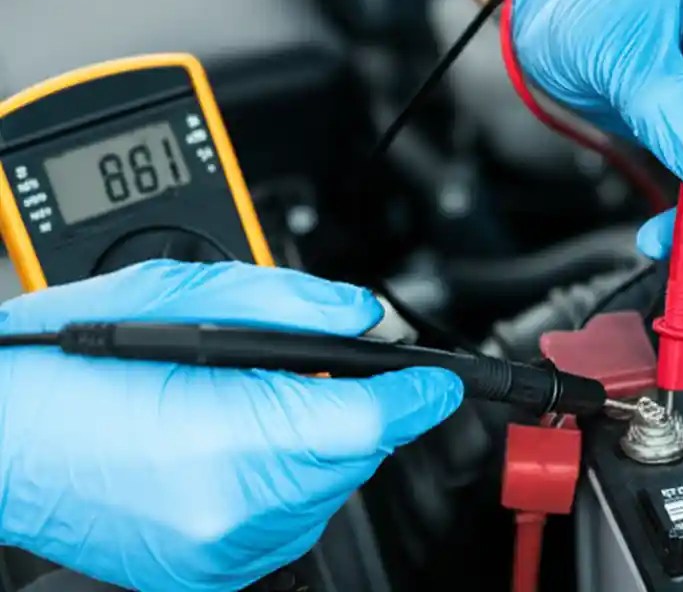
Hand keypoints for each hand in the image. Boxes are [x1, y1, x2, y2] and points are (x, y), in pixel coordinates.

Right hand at [0, 261, 461, 591]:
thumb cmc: (64, 363)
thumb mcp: (180, 297)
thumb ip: (292, 304)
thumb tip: (366, 319)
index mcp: (228, 435)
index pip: (370, 417)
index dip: (418, 392)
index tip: (439, 379)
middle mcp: (230, 508)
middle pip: (356, 454)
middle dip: (358, 408)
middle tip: (315, 370)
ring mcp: (216, 551)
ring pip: (328, 492)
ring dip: (321, 445)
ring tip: (255, 404)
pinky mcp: (203, 572)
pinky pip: (285, 523)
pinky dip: (285, 483)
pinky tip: (237, 445)